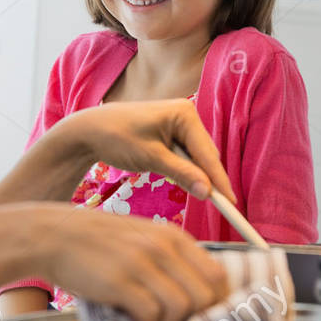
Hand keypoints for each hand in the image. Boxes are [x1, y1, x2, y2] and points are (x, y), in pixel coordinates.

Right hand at [25, 205, 227, 320]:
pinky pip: (151, 315)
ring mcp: (142, 264)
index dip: (216, 304)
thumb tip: (195, 296)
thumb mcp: (141, 238)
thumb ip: (169, 260)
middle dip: (194, 320)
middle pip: (205, 297)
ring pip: (181, 309)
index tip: (203, 319)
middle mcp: (163, 248)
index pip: (217, 276)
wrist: (52, 235)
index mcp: (173, 237)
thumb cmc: (96, 242)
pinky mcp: (120, 282)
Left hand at [54, 99, 235, 202]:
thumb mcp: (150, 158)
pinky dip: (184, 170)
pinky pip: (185, 155)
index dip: (219, 180)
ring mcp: (179, 122)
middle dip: (209, 179)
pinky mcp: (171, 132)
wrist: (89, 130)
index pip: (207, 153)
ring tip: (204, 197)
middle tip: (223, 208)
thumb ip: (181, 174)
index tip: (230, 202)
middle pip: (205, 155)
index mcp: (184, 113)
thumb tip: (207, 192)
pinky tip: (184, 182)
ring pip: (196, 157)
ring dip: (195, 175)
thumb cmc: (116, 137)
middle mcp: (186, 114)